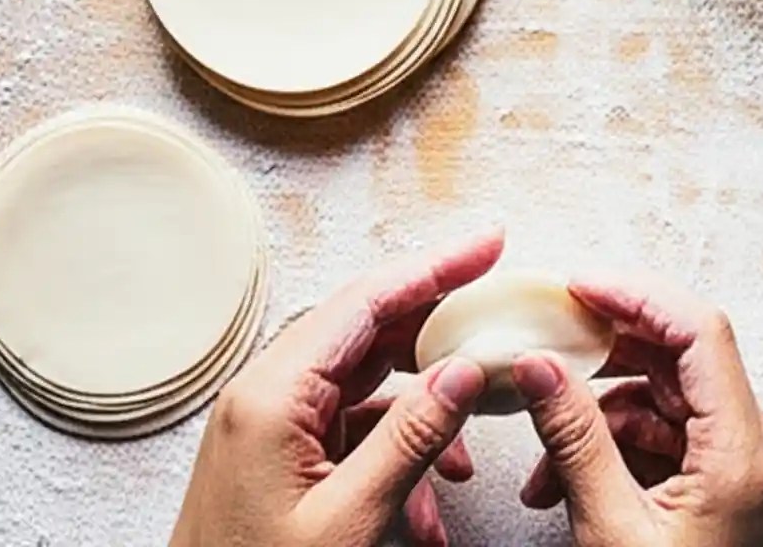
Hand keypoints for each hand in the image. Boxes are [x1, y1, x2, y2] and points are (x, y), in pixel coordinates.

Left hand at [170, 230, 504, 546]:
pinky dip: (399, 446)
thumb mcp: (348, 518)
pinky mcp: (281, 450)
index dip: (434, 268)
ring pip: (366, 380)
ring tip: (477, 425)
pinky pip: (352, 426)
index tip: (487, 245)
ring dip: (424, 402)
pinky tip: (437, 491)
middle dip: (437, 325)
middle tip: (495, 310)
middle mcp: (267, 393)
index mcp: (273, 395)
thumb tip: (463, 373)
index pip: (366, 304)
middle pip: (367, 329)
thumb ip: (410, 438)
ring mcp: (272, 421)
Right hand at [512, 271, 762, 546]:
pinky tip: (565, 477)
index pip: (699, 334)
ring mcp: (745, 467)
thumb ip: (573, 440)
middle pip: (683, 360)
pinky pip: (667, 438)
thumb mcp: (611, 530)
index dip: (635, 296)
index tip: (578, 286)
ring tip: (544, 457)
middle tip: (550, 340)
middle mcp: (759, 451)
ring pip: (666, 401)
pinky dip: (616, 446)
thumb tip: (540, 365)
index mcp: (745, 455)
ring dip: (599, 414)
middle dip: (607, 354)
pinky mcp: (726, 485)